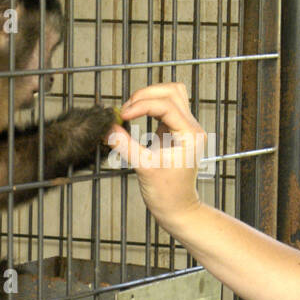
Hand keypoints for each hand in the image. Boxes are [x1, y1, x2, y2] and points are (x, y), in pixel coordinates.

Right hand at [106, 82, 207, 228]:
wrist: (178, 208)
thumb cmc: (167, 193)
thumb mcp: (143, 168)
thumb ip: (125, 145)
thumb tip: (107, 128)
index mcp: (190, 134)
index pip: (166, 105)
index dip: (141, 105)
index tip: (123, 115)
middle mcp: (192, 127)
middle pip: (172, 91)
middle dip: (146, 96)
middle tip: (126, 111)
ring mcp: (185, 127)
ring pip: (171, 95)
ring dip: (149, 97)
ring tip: (130, 111)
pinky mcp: (176, 130)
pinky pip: (165, 108)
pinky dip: (149, 107)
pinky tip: (135, 117)